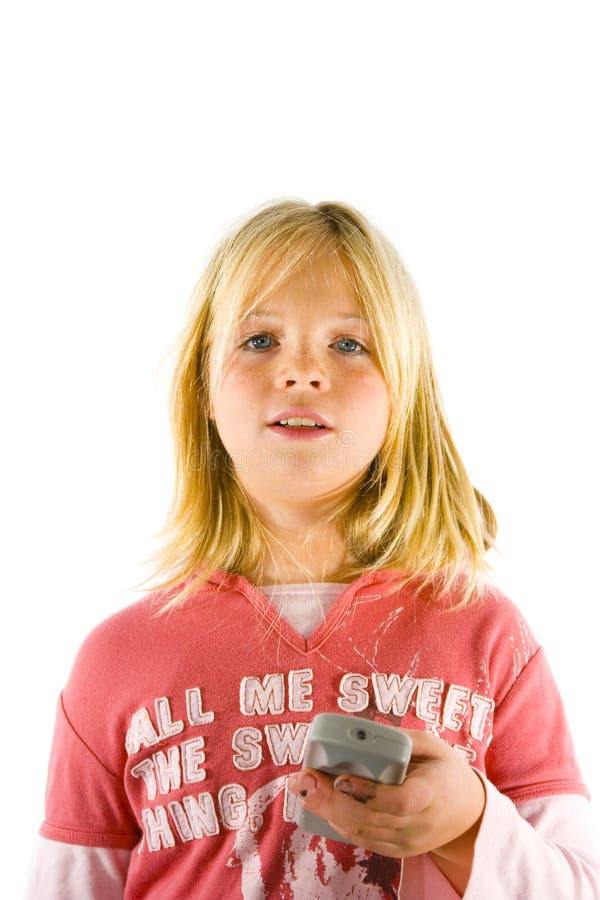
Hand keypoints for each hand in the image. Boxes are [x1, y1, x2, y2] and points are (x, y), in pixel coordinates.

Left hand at [289, 728, 485, 890]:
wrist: (467, 811)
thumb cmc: (444, 770)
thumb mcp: (433, 745)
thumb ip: (403, 739)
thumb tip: (363, 733)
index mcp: (433, 791)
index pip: (401, 801)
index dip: (369, 793)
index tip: (342, 779)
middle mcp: (422, 823)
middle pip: (372, 820)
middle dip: (333, 802)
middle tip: (306, 781)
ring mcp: (410, 841)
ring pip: (364, 833)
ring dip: (329, 813)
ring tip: (305, 790)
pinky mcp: (400, 850)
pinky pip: (366, 841)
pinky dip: (341, 825)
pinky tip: (322, 807)